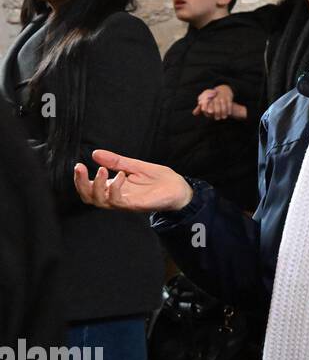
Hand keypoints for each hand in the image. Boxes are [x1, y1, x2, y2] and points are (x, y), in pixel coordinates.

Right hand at [73, 149, 192, 212]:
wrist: (179, 188)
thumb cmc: (158, 179)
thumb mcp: (134, 166)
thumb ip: (116, 161)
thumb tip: (95, 153)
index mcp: (113, 187)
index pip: (88, 188)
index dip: (79, 179)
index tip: (78, 165)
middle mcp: (116, 196)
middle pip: (88, 197)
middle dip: (81, 183)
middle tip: (81, 168)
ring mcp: (124, 202)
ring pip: (99, 201)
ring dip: (96, 185)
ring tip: (102, 170)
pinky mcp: (135, 205)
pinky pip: (117, 201)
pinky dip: (114, 188)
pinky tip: (121, 175)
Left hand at [194, 84, 234, 119]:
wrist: (224, 89)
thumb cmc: (212, 98)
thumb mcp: (205, 100)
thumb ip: (199, 108)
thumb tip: (194, 113)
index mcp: (208, 96)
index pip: (206, 100)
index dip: (207, 106)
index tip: (208, 112)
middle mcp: (216, 95)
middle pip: (216, 103)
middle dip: (216, 111)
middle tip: (216, 118)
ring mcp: (222, 96)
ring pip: (223, 104)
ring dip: (223, 111)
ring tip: (223, 118)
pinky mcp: (228, 97)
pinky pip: (229, 103)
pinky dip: (229, 109)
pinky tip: (229, 114)